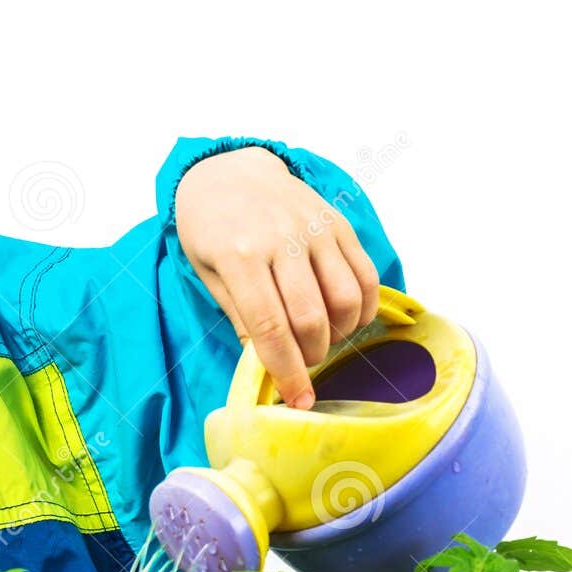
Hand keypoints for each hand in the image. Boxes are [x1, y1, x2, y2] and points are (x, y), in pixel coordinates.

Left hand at [175, 146, 380, 408]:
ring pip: (345, 299)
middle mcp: (281, 241)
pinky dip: (362, 307)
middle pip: (311, 318)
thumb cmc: (210, 228)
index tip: (298, 400)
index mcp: (239, 257)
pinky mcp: (338, 223)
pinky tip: (347, 320)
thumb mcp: (207, 272)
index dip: (288, 371)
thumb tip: (267, 362)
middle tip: (303, 365)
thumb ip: (239, 315)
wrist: (229, 171)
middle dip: (312, 356)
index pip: (271, 328)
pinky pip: (364, 274)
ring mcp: (314, 229)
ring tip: (322, 340)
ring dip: (339, 334)